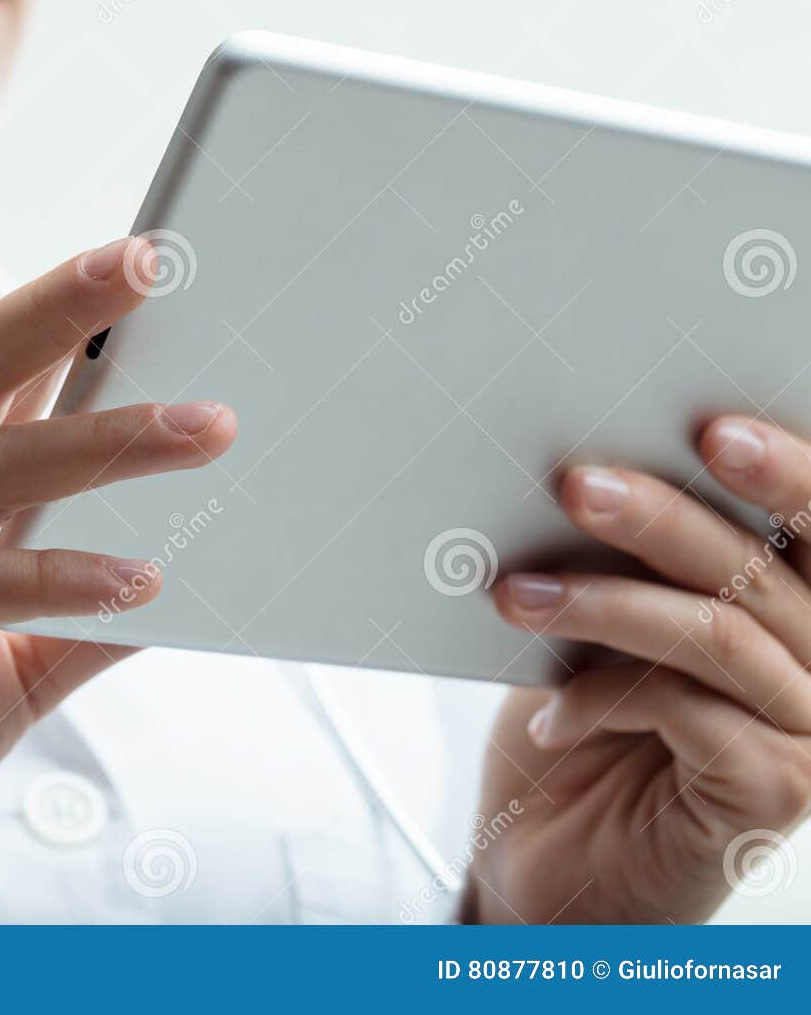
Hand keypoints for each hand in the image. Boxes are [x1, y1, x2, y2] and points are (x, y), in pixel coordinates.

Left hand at [470, 416, 810, 922]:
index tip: (708, 425)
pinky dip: (602, 697)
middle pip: (766, 568)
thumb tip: (576, 476)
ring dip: (603, 603)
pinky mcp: (772, 793)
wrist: (550, 873)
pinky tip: (547, 715)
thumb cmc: (576, 739)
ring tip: (515, 594)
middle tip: (578, 483)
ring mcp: (808, 733)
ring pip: (718, 635)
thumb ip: (619, 567)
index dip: (786, 469)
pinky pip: (687, 712)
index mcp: (797, 610)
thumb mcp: (594, 635)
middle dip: (667, 517)